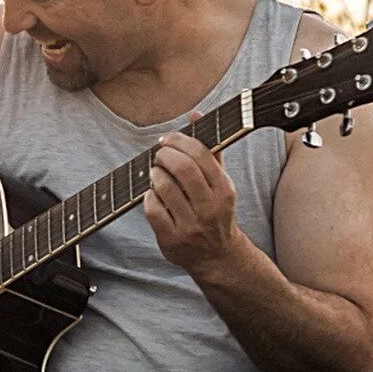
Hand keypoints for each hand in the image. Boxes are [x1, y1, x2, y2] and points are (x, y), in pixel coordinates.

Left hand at [143, 117, 242, 274]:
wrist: (218, 256)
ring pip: (165, 188)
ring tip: (156, 174)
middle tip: (159, 154)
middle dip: (165, 155)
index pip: (202, 155)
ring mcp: (191, 226)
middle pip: (183, 169)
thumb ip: (210, 150)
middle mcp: (210, 208)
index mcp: (224, 190)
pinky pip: (152, 210)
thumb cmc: (215, 212)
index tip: (168, 140)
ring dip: (155, 175)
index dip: (180, 141)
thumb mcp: (220, 183)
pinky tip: (153, 196)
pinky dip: (148, 198)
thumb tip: (196, 115)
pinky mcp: (172, 240)